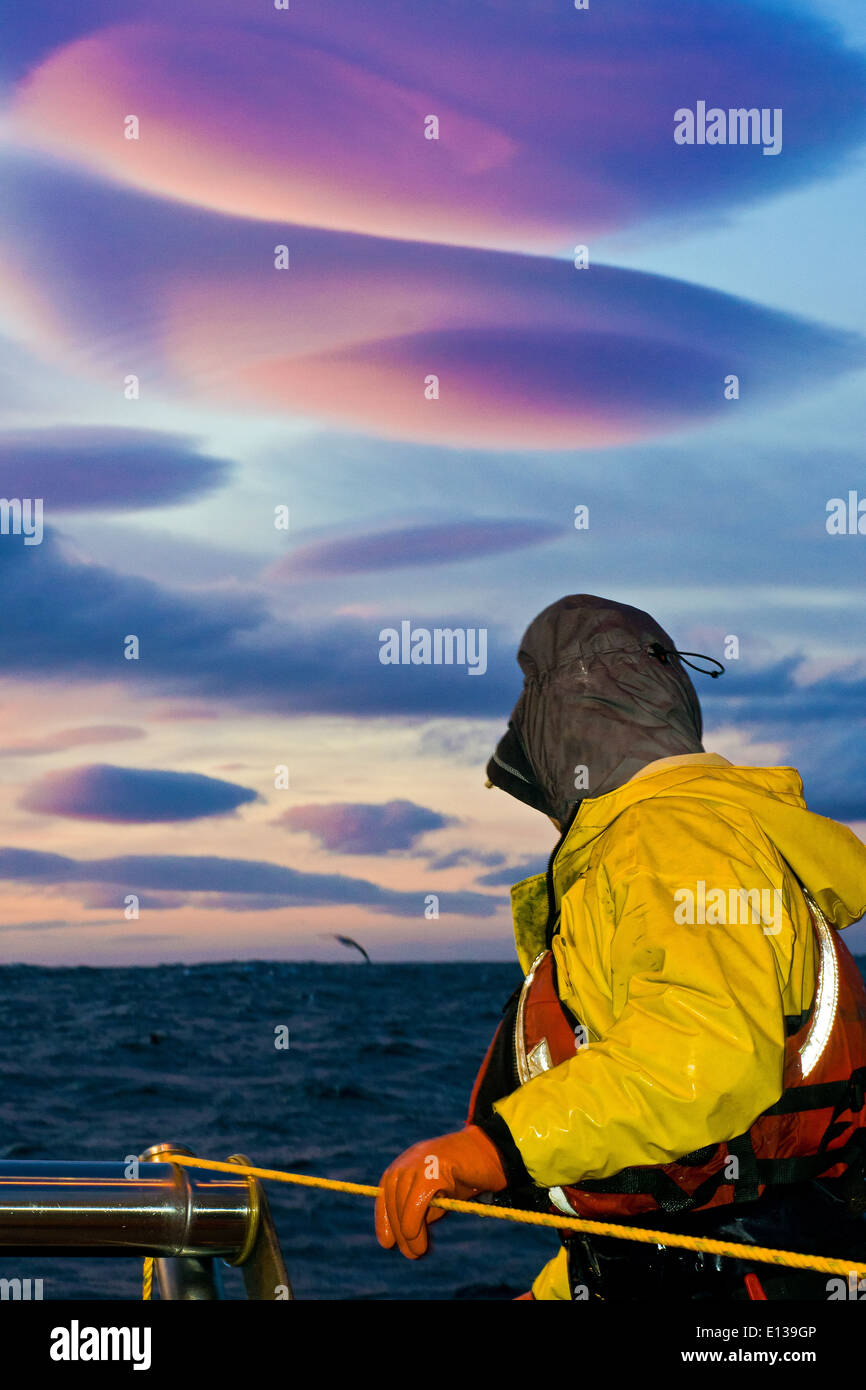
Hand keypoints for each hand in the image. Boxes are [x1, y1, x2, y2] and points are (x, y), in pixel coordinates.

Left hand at [375, 1124, 507, 1258]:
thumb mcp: (440, 1193)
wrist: (493, 1151)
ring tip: (417, 1251)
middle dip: (398, 1229)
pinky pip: (417, 1201)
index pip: (387, 1192)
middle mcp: (409, 1160)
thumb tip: (407, 1235)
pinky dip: (414, 1222)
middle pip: (393, 1198)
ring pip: (403, 1201)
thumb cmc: (466, 1175)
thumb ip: (424, 1208)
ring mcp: (420, 1162)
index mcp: (407, 1163)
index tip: (387, 1242)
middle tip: (411, 1253)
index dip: (385, 1219)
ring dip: (407, 1231)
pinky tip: (418, 1238)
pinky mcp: (434, 1170)